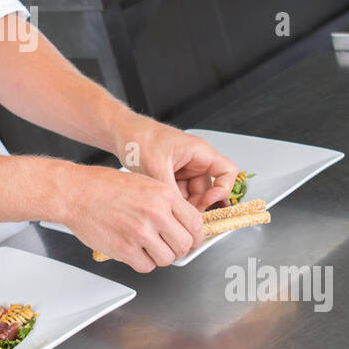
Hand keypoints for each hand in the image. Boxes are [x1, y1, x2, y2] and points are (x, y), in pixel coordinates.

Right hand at [60, 162, 205, 271]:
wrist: (75, 192)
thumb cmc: (103, 186)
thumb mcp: (143, 183)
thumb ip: (165, 202)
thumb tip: (181, 224)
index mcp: (164, 195)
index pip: (196, 223)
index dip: (195, 236)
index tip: (191, 240)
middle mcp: (155, 213)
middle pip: (185, 244)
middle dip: (178, 248)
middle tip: (168, 246)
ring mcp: (141, 232)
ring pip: (167, 259)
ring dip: (159, 256)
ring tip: (147, 247)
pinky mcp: (125, 249)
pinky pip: (146, 266)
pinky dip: (142, 262)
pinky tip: (134, 251)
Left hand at [112, 113, 239, 211]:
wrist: (121, 133)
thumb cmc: (139, 138)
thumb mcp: (156, 168)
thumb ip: (172, 192)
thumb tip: (181, 215)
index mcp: (199, 152)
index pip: (228, 172)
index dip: (223, 189)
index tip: (209, 201)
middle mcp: (195, 160)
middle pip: (208, 189)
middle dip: (196, 204)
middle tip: (181, 215)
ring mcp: (185, 168)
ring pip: (193, 195)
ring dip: (182, 204)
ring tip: (165, 206)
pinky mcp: (174, 175)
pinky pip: (180, 193)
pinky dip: (172, 201)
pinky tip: (159, 202)